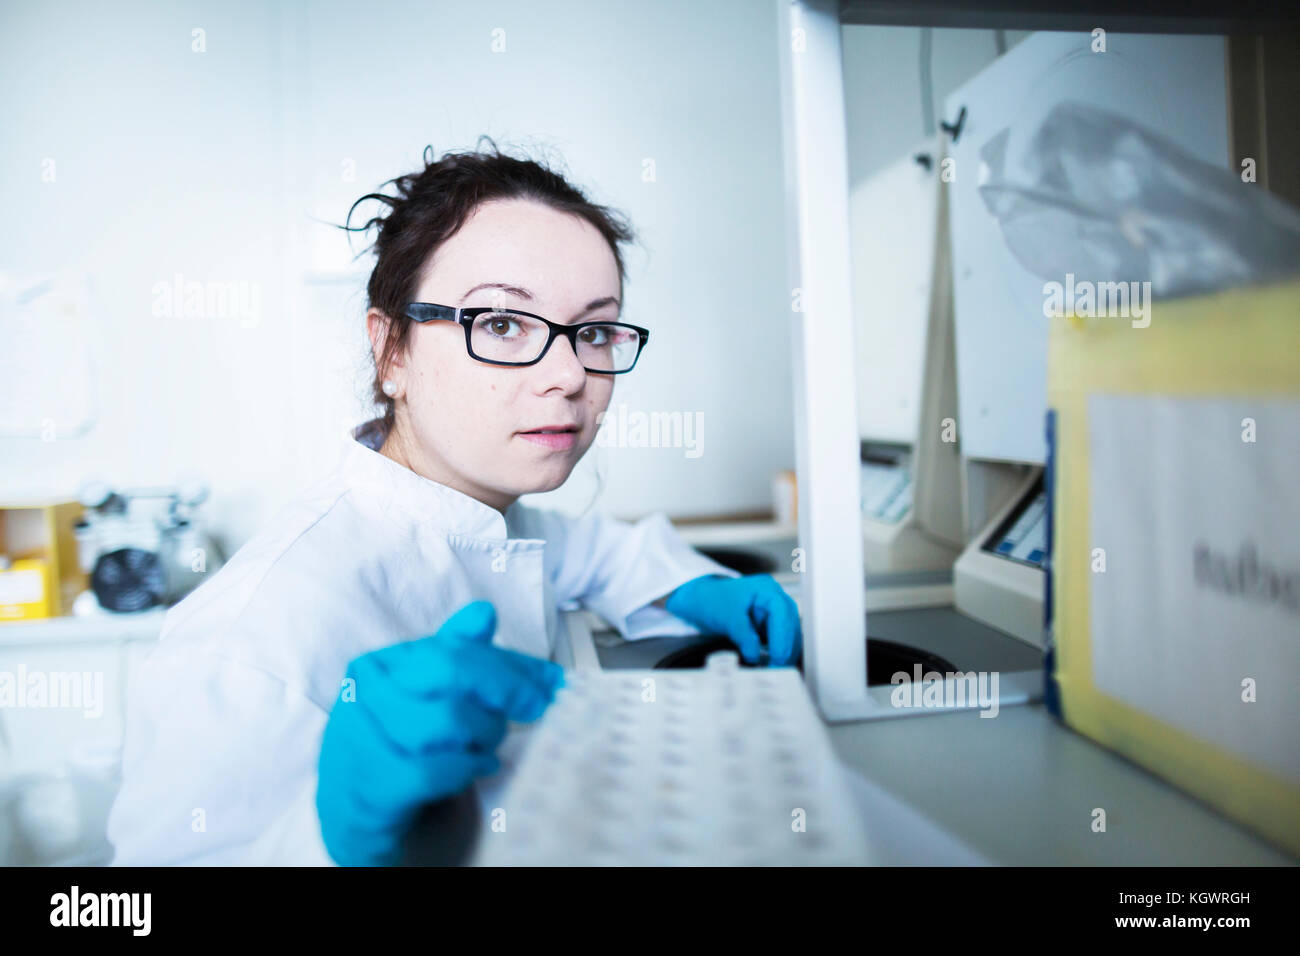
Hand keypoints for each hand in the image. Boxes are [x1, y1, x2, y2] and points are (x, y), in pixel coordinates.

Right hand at [316, 600, 562, 865]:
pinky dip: (469, 767)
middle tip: (535, 708)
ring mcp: (364, 739)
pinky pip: (436, 768)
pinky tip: (479, 767)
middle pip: (452, 669)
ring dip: (486, 733)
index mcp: (381, 664)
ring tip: (489, 744)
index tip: (552, 681)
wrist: (352, 812)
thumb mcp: (426, 697)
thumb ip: (457, 657)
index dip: (512, 663)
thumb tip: (484, 612)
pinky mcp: (374, 785)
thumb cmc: (397, 746)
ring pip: (450, 718)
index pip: (455, 647)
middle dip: (507, 688)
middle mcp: (366, 694)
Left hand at [664, 574, 801, 665]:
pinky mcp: (769, 625)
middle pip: (790, 624)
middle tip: (780, 668)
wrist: (700, 602)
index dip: (783, 637)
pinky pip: (780, 640)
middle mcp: (773, 599)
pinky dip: (778, 653)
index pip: (783, 613)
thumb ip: (743, 635)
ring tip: (778, 670)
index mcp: (766, 589)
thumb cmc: (711, 600)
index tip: (778, 658)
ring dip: (785, 652)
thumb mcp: (726, 617)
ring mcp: (772, 612)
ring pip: (789, 634)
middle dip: (786, 648)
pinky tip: (775, 665)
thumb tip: (755, 654)